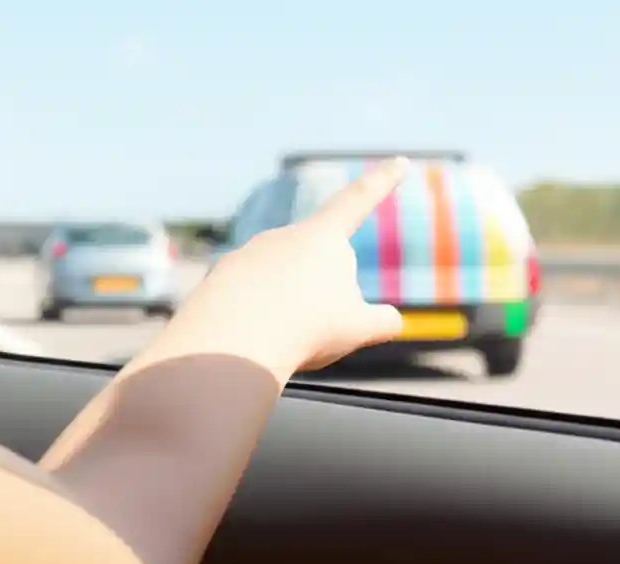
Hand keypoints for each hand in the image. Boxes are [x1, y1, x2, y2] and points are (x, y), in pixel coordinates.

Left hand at [174, 157, 408, 373]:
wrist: (231, 346)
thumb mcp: (358, 329)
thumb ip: (382, 321)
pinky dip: (256, 320)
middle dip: (321, 299)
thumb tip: (390, 321)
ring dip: (287, 312)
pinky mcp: (220, 277)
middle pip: (318, 267)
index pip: (360, 200)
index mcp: (323, 236)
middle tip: (315, 329)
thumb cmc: (304, 330)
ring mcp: (248, 254)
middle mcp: (282, 235)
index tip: (399, 162)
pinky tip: (251, 339)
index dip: (383, 182)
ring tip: (280, 337)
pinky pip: (249, 301)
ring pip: (282, 287)